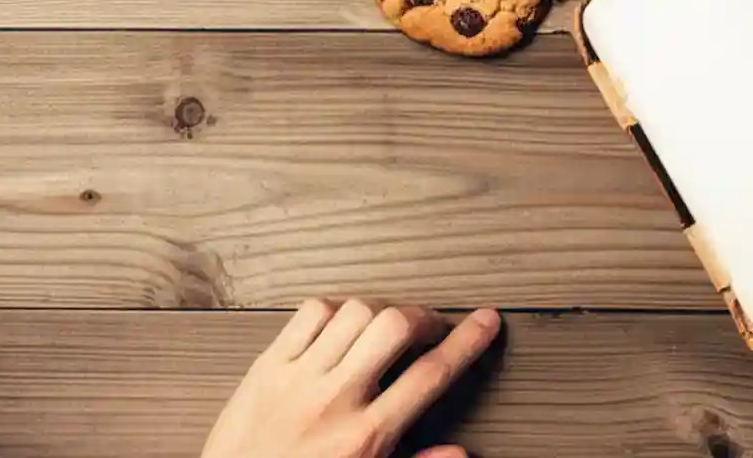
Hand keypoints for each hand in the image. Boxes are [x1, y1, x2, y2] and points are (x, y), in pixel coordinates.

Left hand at [200, 299, 500, 457]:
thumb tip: (460, 454)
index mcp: (366, 438)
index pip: (431, 374)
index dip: (467, 341)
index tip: (485, 321)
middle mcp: (335, 401)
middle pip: (396, 327)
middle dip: (423, 316)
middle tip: (429, 327)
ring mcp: (298, 379)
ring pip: (355, 311)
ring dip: (380, 310)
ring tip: (384, 326)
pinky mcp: (267, 367)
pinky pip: (308, 315)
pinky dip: (334, 309)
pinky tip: (341, 325)